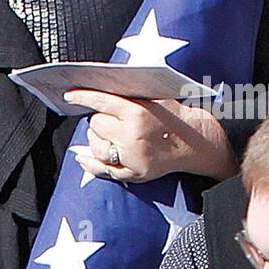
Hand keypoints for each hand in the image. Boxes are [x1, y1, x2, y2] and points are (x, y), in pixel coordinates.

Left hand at [65, 90, 236, 183]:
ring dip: (96, 139)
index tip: (69, 95)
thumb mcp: (155, 97)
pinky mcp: (134, 173)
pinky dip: (91, 163)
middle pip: (95, 124)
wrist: (199, 141)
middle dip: (97, 119)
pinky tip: (84, 157)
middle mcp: (131, 135)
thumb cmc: (175, 115)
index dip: (81, 97)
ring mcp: (131, 156)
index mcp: (137, 112)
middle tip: (107, 117)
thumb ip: (127, 97)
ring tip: (107, 134)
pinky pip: (103, 169)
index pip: (100, 102)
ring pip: (96, 146)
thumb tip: (95, 96)